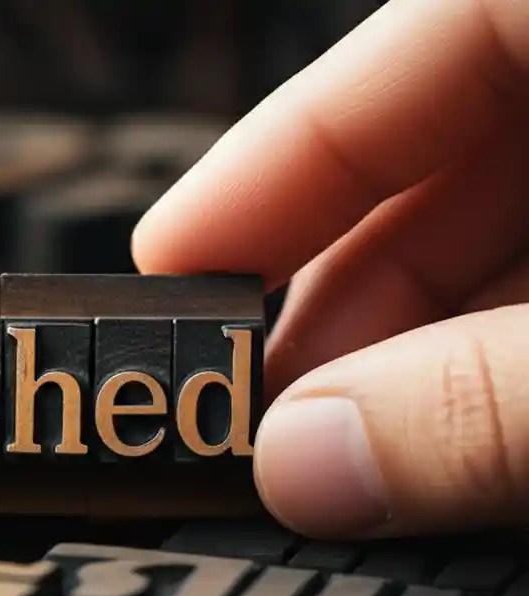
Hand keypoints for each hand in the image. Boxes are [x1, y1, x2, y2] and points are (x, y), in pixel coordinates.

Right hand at [133, 0, 528, 537]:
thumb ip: (486, 399)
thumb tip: (312, 462)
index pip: (375, 71)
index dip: (253, 179)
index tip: (165, 275)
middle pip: (434, 173)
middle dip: (337, 309)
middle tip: (259, 419)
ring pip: (511, 244)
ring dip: (422, 358)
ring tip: (349, 460)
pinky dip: (513, 367)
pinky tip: (470, 443)